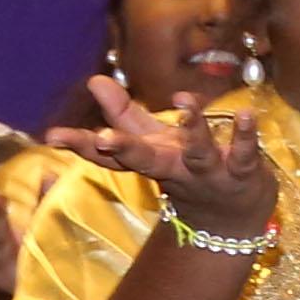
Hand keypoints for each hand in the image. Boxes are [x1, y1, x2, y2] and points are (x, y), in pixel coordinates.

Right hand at [79, 74, 278, 240]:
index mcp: (148, 160)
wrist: (232, 219)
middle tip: (101, 136)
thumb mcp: (153, 142)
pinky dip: (245, 136)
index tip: (53, 137)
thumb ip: (124, 114)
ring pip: (197, 154)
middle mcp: (173, 170)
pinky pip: (244, 155)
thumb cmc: (185, 170)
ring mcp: (208, 175)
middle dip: (122, 148)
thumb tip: (93, 79)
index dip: (81, 145)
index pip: (109, 154)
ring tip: (184, 102)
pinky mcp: (242, 174)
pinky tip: (247, 114)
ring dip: (192, 130)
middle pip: (144, 160)